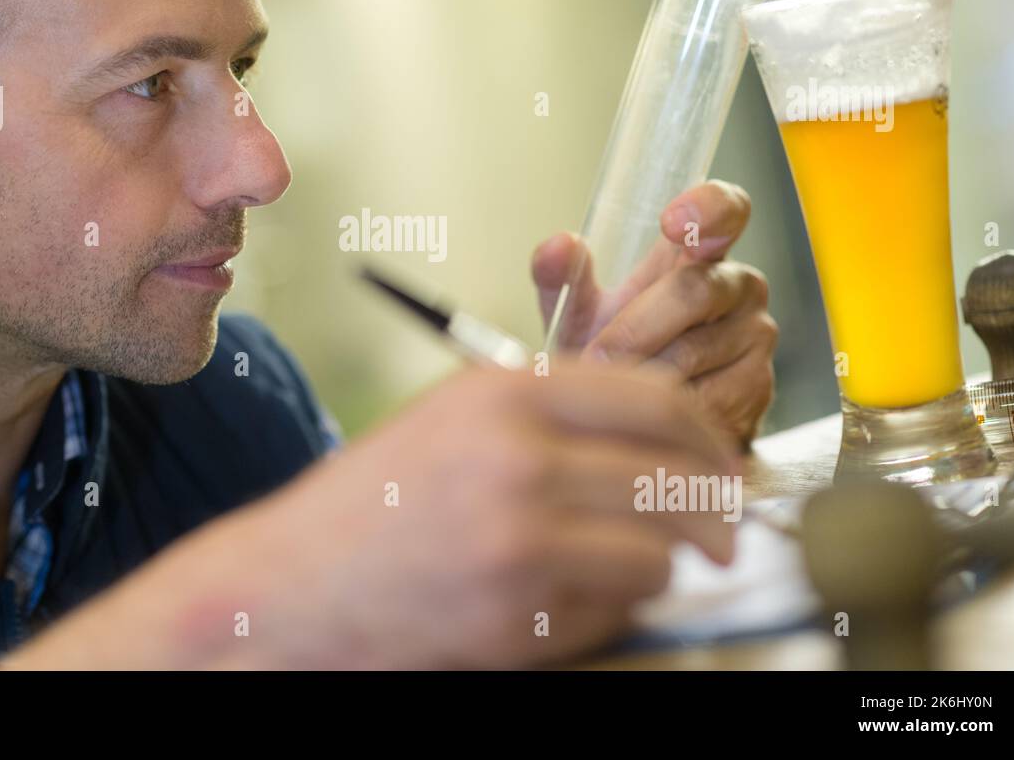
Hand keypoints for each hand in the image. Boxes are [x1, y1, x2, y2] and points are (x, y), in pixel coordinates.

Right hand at [0, 359, 739, 669]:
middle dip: (714, 515)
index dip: (708, 437)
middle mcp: (516, 459)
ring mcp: (517, 543)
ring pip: (658, 555)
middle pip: (677, 480)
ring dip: (660, 568)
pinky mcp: (513, 619)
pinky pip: (614, 615)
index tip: (724, 465)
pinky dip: (611, 613)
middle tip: (719, 536)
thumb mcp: (452, 419)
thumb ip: (551, 412)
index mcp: (503, 394)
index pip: (658, 400)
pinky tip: (569, 599)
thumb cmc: (371, 502)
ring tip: (629, 568)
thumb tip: (666, 440)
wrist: (289, 587)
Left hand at [532, 179, 777, 445]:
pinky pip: (708, 397)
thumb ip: (561, 276)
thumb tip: (559, 244)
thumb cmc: (613, 352)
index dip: (708, 207)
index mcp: (699, 251)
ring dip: (644, 374)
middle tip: (596, 359)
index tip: (672, 221)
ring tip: (612, 391)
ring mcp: (756, 335)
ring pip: (695, 351)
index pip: (727, 209)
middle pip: (693, 291)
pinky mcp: (758, 387)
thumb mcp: (580, 313)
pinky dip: (667, 408)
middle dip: (635, 329)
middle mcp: (739, 285)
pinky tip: (646, 416)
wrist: (636, 420)